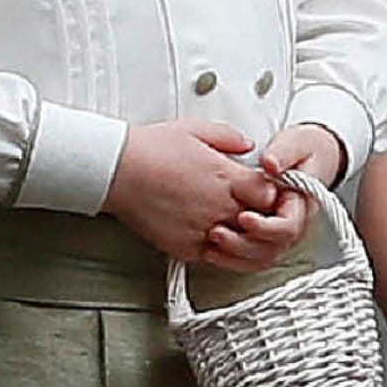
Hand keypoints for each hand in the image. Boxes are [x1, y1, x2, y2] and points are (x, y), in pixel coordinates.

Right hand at [104, 119, 272, 264]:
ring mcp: (202, 230)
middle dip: (262, 216)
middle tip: (253, 209)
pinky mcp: (184, 247)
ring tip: (236, 225)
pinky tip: (213, 235)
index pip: (270, 195)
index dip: (270, 192)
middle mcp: (218, 207)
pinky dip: (219, 250)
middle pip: (261, 222)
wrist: (116, 171)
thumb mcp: (195, 129)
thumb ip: (229, 138)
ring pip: (241, 245)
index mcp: (226, 178)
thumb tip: (247, 145)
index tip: (263, 189)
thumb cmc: (149, 149)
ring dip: (244, 237)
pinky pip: (215, 257)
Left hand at [203, 123, 348, 271]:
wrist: (307, 158)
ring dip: (234, 256)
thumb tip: (270, 164)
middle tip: (217, 233)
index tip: (243, 217)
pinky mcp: (264, 237)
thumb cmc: (302, 152)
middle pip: (272, 249)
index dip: (265, 228)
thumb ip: (284, 153)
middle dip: (243, 245)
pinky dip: (231, 259)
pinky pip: (251, 258)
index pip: (288, 227)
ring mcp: (278, 234)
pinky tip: (211, 251)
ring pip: (261, 258)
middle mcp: (292, 225)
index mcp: (302, 205)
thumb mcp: (296, 144)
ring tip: (210, 244)